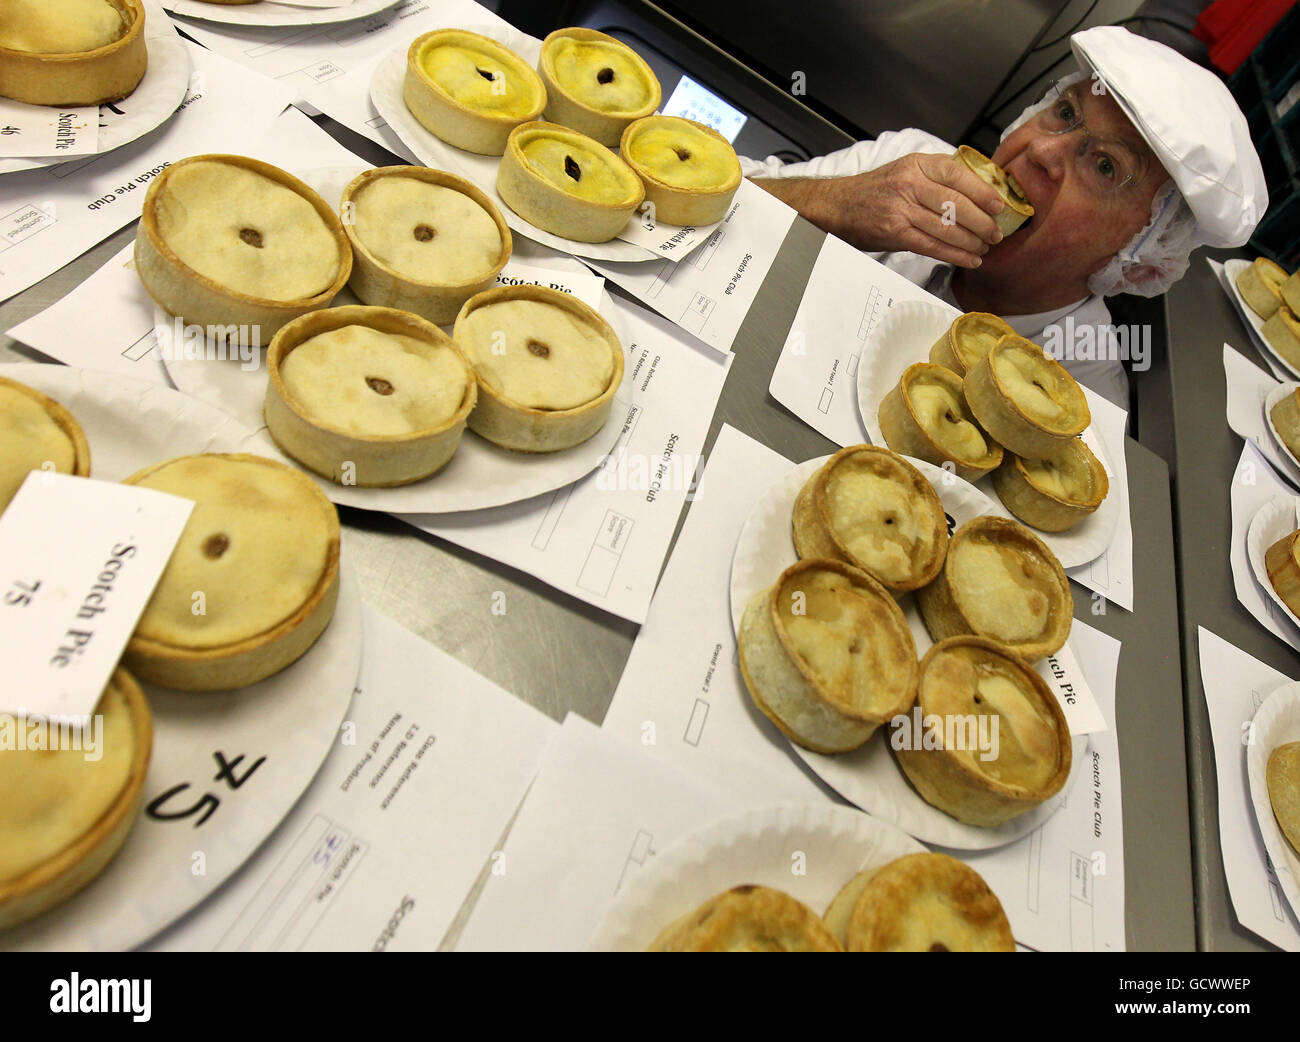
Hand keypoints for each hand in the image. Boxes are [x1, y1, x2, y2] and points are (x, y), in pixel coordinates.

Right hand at [753, 153, 1008, 267]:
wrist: (837, 205)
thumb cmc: (875, 191)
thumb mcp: (905, 171)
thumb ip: (935, 180)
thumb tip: (976, 196)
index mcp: (916, 163)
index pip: (958, 175)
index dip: (983, 192)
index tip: (1000, 205)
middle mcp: (910, 183)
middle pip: (956, 204)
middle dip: (982, 222)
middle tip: (997, 233)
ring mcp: (901, 208)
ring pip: (947, 227)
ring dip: (971, 242)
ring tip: (985, 249)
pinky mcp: (894, 232)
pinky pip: (932, 245)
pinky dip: (954, 254)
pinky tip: (968, 259)